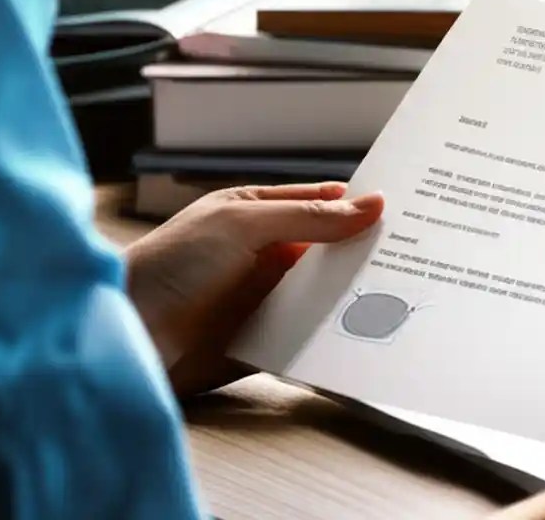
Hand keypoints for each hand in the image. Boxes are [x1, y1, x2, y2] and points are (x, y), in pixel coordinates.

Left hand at [124, 183, 382, 396]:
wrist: (126, 337)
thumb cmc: (168, 267)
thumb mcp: (244, 225)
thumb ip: (310, 217)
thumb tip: (372, 205)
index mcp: (254, 213)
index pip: (320, 203)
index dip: (359, 206)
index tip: (407, 211)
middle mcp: (262, 254)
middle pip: (328, 251)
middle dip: (365, 252)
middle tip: (418, 254)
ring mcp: (264, 299)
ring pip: (324, 294)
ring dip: (354, 295)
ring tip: (404, 293)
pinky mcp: (264, 342)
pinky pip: (310, 336)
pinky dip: (334, 335)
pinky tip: (366, 333)